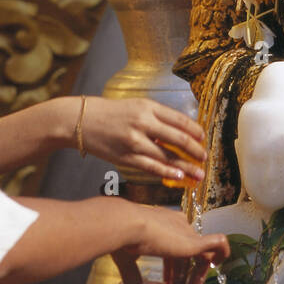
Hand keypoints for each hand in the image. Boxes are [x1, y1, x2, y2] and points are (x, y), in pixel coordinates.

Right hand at [77, 97, 205, 181]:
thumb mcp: (136, 106)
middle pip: (179, 138)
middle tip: (205, 158)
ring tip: (198, 174)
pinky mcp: (124, 157)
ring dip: (187, 166)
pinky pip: (151, 167)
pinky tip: (179, 177)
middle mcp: (143, 122)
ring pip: (167, 156)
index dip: (197, 132)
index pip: (181, 120)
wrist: (78, 120)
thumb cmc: (109, 113)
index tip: (204, 140)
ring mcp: (133, 141)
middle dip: (196, 151)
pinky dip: (167, 172)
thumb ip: (157, 117)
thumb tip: (181, 130)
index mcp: (148, 107)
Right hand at [113, 208, 229, 283]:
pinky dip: (221, 253)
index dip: (173, 267)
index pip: (174, 247)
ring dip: (195, 277)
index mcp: (162, 224)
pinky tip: (218, 265)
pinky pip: (217, 244)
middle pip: (187, 253)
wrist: (127, 224)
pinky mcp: (193, 241)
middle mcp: (177, 225)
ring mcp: (187, 232)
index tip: (168, 282)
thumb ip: (132, 275)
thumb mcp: (128, 258)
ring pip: (200, 255)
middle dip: (183, 276)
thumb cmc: (122, 236)